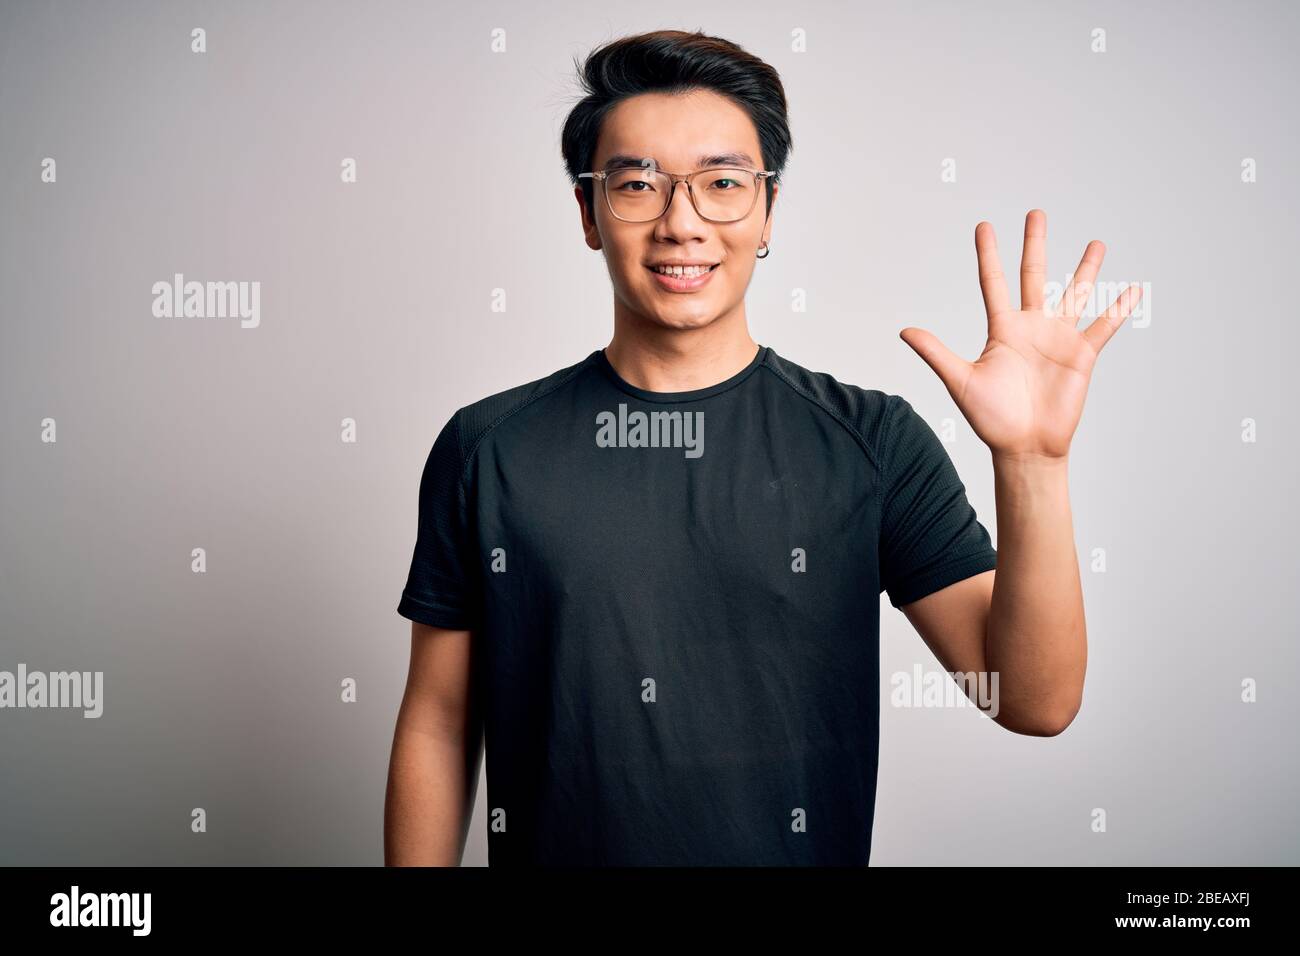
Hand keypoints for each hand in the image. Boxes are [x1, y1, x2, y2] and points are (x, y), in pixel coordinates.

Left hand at [899, 209, 1141, 460]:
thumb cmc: (991, 419)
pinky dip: (1118, 309)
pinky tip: (1131, 289)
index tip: (984, 226)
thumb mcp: (960, 381)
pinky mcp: (1082, 356)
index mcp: (1002, 330)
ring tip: (1096, 243)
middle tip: (1036, 213)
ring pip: (1074, 294)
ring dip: (1085, 270)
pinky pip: (1103, 327)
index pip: (993, 282)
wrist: (1024, 447)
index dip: (988, 254)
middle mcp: (1031, 328)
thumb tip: (903, 331)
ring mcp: (1058, 339)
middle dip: (1035, 244)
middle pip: (1033, 276)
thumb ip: (935, 353)